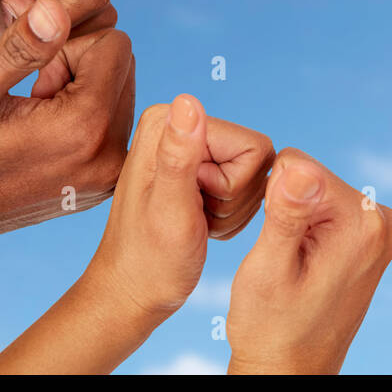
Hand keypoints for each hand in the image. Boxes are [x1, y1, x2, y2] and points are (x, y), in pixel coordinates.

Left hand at [0, 0, 112, 76]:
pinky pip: (62, 31)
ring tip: (22, 72)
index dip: (67, 33)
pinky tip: (19, 69)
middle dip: (69, 44)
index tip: (33, 62)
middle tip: (29, 74)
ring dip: (62, 53)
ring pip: (81, 22)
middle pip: (89, 8)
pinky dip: (52, 55)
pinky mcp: (22, 6)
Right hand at [0, 0, 134, 248]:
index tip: (28, 76)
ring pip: (119, 92)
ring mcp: (108, 176)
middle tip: (29, 93)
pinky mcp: (99, 185)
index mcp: (85, 130)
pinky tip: (38, 132)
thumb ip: (21, 46)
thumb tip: (57, 6)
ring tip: (30, 114)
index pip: (115, 45)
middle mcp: (110, 159)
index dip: (66, 45)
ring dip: (80, 89)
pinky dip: (81, 115)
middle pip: (123, 67)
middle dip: (78, 65)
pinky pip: (110, 124)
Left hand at [84, 94, 275, 319]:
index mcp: (166, 122)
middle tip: (195, 217)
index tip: (195, 203)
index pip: (252, 146)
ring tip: (195, 221)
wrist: (135, 290)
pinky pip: (246, 185)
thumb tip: (187, 101)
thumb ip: (179, 155)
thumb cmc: (149, 260)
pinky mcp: (201, 165)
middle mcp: (178, 123)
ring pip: (254, 173)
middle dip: (234, 198)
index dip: (234, 185)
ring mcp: (192, 144)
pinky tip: (200, 223)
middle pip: (256, 156)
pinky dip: (230, 213)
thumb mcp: (168, 209)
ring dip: (232, 209)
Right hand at [226, 149, 391, 373]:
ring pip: (314, 186)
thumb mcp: (269, 270)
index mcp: (364, 223)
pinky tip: (305, 261)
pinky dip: (305, 224)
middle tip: (283, 258)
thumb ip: (286, 215)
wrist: (291, 368)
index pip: (297, 164)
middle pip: (310, 173)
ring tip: (294, 263)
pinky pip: (324, 203)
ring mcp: (381, 227)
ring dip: (294, 217)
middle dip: (286, 207)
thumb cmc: (273, 328)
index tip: (275, 242)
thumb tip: (299, 166)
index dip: (272, 199)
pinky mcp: (371, 234)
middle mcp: (383, 220)